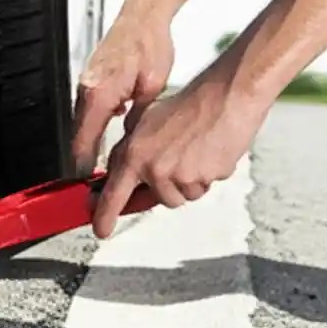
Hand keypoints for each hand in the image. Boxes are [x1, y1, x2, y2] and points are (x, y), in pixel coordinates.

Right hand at [71, 14, 174, 175]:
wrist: (142, 15)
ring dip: (89, 142)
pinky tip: (107, 134)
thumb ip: (139, 117)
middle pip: (77, 134)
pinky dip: (93, 125)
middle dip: (84, 158)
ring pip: (81, 122)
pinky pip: (87, 109)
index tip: (89, 184)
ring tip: (100, 163)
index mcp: (99, 93)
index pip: (84, 140)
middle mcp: (86, 89)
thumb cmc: (148, 44)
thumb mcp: (153, 88)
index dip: (85, 166)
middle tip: (94, 181)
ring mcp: (86, 82)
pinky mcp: (91, 78)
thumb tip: (136, 137)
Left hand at [91, 76, 268, 237]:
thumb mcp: (145, 119)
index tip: (101, 229)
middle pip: (159, 197)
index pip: (114, 193)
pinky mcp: (206, 179)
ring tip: (195, 151)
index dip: (105, 214)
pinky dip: (207, 175)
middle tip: (177, 159)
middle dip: (167, 185)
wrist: (225, 98)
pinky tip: (208, 152)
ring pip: (183, 195)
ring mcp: (181, 176)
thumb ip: (131, 146)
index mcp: (135, 153)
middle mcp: (155, 168)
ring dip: (189, 181)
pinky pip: (204, 187)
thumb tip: (122, 168)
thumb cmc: (189, 105)